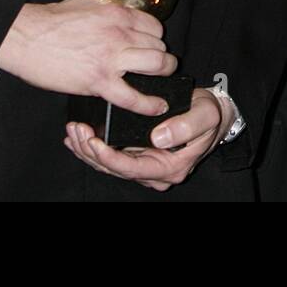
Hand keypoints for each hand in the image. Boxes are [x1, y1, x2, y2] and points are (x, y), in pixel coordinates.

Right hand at [0, 0, 175, 115]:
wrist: (27, 37)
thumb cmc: (51, 21)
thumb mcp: (87, 5)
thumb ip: (109, 13)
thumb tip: (120, 19)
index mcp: (117, 15)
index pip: (154, 27)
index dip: (156, 37)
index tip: (152, 44)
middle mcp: (120, 34)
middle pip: (158, 46)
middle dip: (162, 55)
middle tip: (158, 64)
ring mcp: (111, 58)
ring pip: (157, 65)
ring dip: (164, 73)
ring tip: (162, 79)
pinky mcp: (99, 81)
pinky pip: (133, 97)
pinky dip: (149, 105)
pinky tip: (157, 107)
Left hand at [64, 86, 231, 190]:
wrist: (212, 114)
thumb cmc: (209, 114)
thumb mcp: (205, 116)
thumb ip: (186, 126)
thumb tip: (158, 137)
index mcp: (169, 167)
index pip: (131, 168)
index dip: (109, 157)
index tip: (94, 142)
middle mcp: (154, 172)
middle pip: (114, 169)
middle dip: (91, 152)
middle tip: (76, 131)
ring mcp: (145, 164)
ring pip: (109, 165)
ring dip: (87, 150)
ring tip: (73, 131)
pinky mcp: (138, 154)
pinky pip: (111, 156)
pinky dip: (93, 147)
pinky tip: (79, 138)